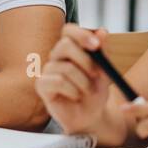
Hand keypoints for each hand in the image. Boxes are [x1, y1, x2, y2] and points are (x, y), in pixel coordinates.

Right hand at [35, 24, 127, 144]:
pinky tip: (75, 96)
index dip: (81, 34)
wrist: (91, 116)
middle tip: (97, 74)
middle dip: (86, 60)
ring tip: (88, 91)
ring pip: (65, 67)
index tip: (96, 45)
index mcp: (71, 49)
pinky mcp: (42, 86)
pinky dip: (72, 90)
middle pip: (64, 44)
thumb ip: (103, 51)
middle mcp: (57, 57)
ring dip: (83, 82)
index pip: (68, 31)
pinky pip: (57, 81)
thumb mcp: (104, 71)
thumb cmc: (95, 92)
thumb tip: (102, 31)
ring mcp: (48, 71)